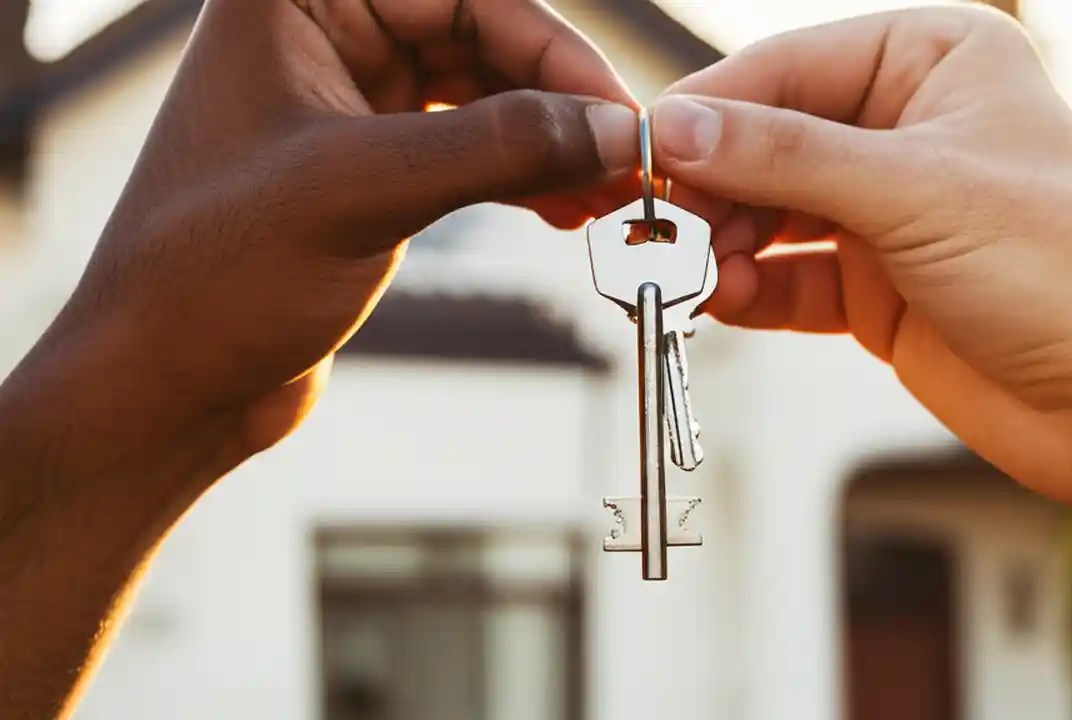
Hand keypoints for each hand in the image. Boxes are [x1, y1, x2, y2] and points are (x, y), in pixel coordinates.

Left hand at [45, 0, 639, 467]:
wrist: (166, 387)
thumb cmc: (215, 278)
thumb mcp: (365, 193)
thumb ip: (497, 148)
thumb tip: (611, 129)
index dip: (552, 51)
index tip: (617, 114)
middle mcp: (321, 34)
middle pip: (482, 37)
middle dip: (558, 101)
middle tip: (625, 160)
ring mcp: (346, 103)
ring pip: (482, 97)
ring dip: (549, 143)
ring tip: (607, 195)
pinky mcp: (368, 168)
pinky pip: (468, 150)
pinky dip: (521, 177)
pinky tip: (564, 210)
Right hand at [651, 7, 1071, 512]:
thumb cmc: (1071, 272)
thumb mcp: (915, 191)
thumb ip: (786, 157)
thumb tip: (680, 130)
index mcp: (934, 63)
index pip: (789, 69)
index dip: (712, 110)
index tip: (648, 151)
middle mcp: (905, 130)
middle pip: (768, 143)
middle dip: (713, 188)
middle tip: (659, 225)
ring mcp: (886, 212)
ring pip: (771, 214)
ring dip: (726, 246)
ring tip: (694, 274)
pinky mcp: (874, 287)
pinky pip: (788, 279)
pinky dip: (752, 291)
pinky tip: (725, 302)